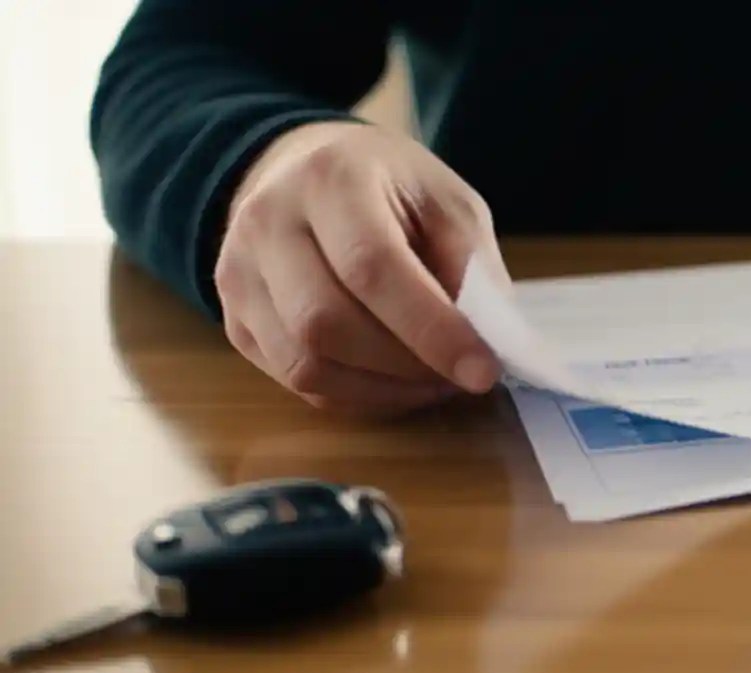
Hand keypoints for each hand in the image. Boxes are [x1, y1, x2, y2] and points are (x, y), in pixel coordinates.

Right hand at [214, 121, 507, 413]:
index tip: (482, 370)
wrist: (303, 170)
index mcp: (329, 178)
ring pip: (305, 365)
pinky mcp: (234, 320)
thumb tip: (488, 344)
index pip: (373, 267)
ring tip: (431, 380)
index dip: (431, 329)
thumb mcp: (448, 202)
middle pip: (328, 324)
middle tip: (460, 376)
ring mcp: (238, 274)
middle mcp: (267, 222)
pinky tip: (392, 381)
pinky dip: (354, 395)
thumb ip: (471, 267)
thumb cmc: (389, 188)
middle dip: (407, 366)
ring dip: (382, 390)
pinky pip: (294, 381)